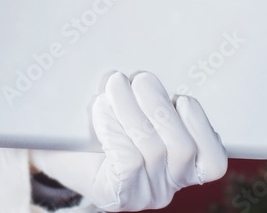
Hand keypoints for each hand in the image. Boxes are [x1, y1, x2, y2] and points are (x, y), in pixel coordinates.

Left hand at [30, 71, 227, 211]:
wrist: (54, 147)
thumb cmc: (97, 121)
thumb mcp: (135, 107)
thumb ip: (155, 98)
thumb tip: (160, 72)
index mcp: (182, 169)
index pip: (213, 163)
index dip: (203, 127)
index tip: (182, 99)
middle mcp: (165, 187)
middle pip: (182, 148)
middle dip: (159, 105)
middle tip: (139, 79)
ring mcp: (141, 194)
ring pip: (154, 149)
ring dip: (133, 108)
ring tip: (116, 84)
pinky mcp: (113, 194)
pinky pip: (127, 158)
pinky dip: (115, 126)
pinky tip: (101, 109)